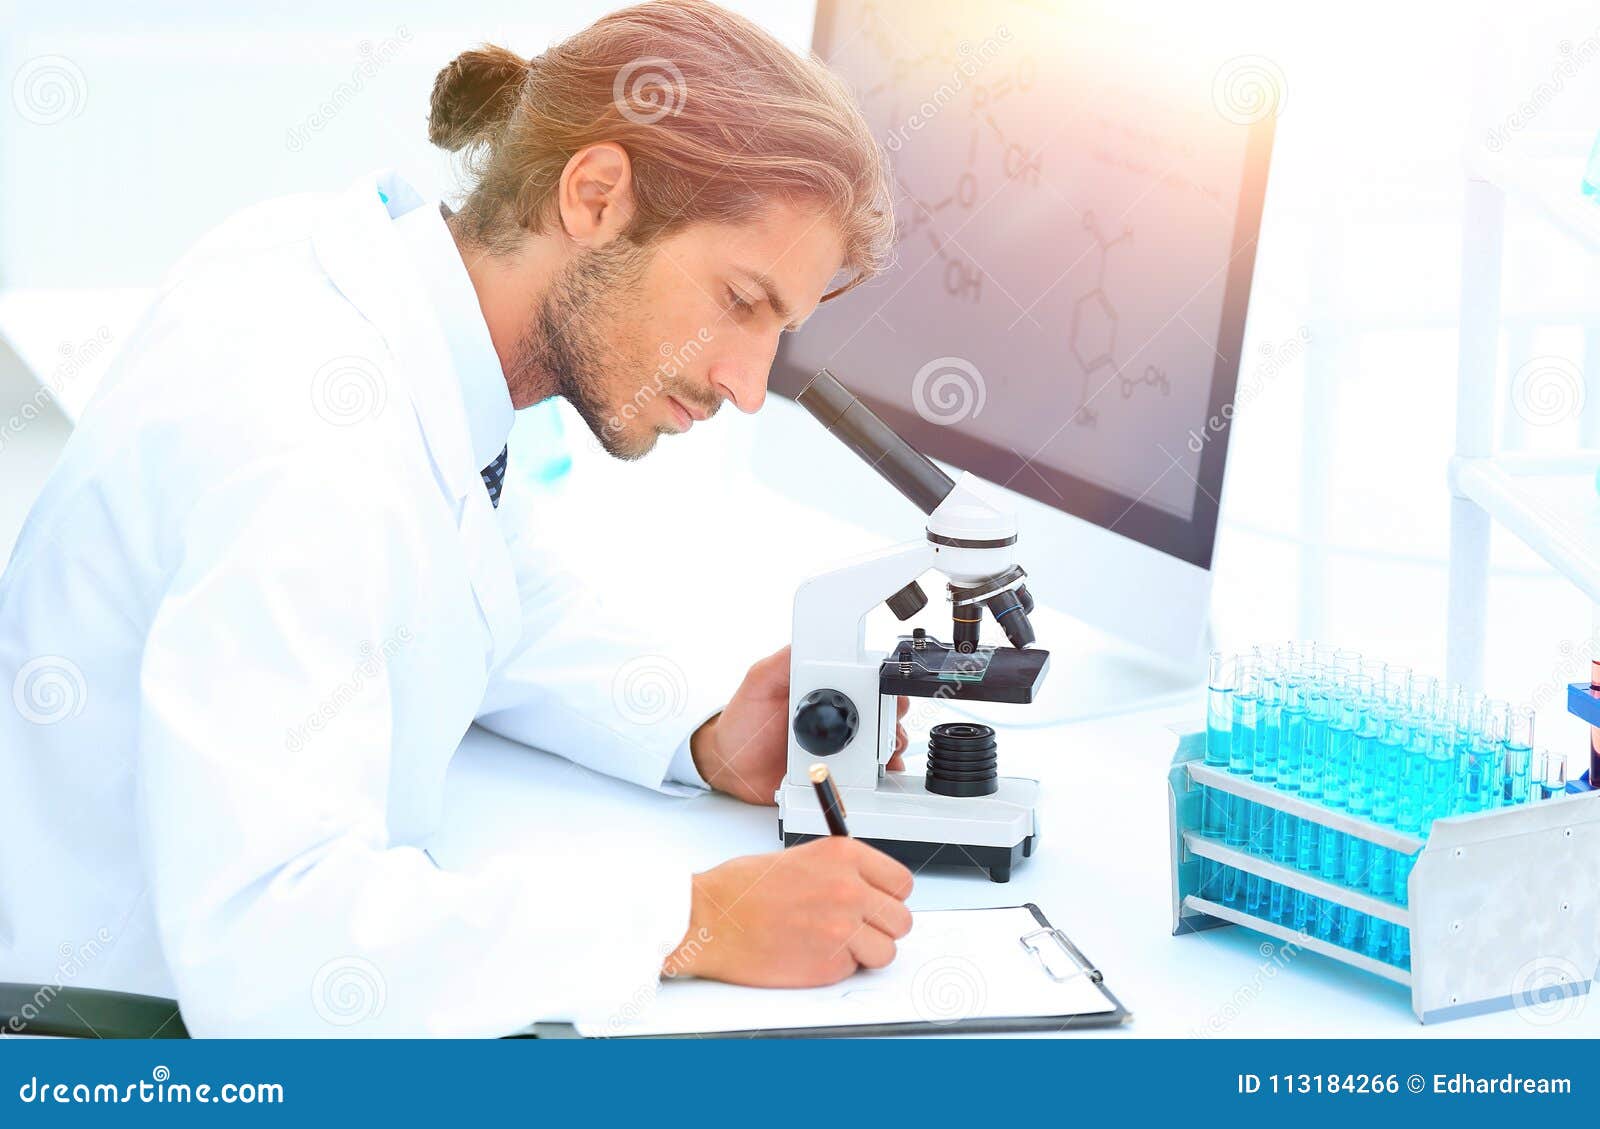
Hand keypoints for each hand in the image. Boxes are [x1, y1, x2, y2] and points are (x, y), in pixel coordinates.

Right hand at [665, 837, 913, 986]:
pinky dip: (838, 967)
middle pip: (901, 920)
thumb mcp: (802, 858)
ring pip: (887, 952)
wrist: (710, 919)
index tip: (878, 903)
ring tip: (833, 943)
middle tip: (857, 928)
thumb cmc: (742, 889)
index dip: (890, 897)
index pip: (902, 883)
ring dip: (866, 952)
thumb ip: (842, 871)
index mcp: (844, 855)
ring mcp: (842, 929)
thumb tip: (870, 890)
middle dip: (882, 928)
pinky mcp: (829, 964)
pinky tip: (810, 953)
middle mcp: (849, 890)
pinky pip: (855, 970)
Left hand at [691, 646, 909, 804]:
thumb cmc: (743, 719)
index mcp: (826, 687)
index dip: (883, 685)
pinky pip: (867, 776)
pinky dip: (880, 776)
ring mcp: (842, 745)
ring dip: (890, 747)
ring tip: (886, 752)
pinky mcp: (839, 773)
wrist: (730, 764)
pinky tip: (881, 773)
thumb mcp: (759, 681)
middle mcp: (839, 715)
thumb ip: (784, 661)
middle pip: (883, 712)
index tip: (886, 693)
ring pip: (881, 744)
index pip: (867, 679)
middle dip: (893, 717)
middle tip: (888, 727)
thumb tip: (810, 641)